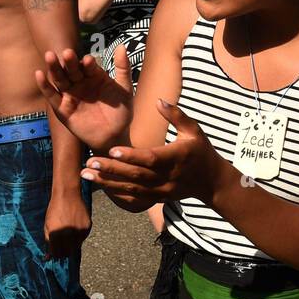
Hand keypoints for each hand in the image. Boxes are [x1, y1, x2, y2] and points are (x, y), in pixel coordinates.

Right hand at [34, 46, 133, 153]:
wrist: (115, 135)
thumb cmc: (121, 111)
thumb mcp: (125, 89)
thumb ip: (123, 69)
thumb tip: (122, 46)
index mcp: (94, 76)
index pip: (88, 66)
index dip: (88, 63)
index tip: (89, 60)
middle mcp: (80, 83)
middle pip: (71, 70)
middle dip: (69, 62)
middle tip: (67, 52)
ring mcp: (70, 95)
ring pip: (60, 79)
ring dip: (54, 68)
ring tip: (50, 56)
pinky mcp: (62, 109)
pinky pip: (51, 96)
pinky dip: (45, 86)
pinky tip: (39, 74)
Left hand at [44, 190, 90, 259]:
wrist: (68, 195)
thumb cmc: (54, 209)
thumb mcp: (47, 225)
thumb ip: (48, 240)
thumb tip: (49, 256)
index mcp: (56, 235)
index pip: (57, 253)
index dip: (54, 255)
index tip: (53, 254)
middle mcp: (68, 235)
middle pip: (67, 252)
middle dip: (63, 252)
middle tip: (60, 246)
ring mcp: (79, 231)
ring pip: (76, 246)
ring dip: (71, 244)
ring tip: (67, 235)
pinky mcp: (87, 227)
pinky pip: (82, 238)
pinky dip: (78, 237)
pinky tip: (73, 228)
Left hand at [79, 99, 222, 204]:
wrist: (211, 181)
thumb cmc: (201, 151)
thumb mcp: (193, 130)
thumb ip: (176, 115)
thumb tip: (158, 100)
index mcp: (176, 157)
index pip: (150, 158)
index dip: (131, 156)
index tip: (111, 150)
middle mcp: (167, 176)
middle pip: (136, 175)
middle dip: (111, 169)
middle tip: (88, 162)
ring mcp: (162, 190)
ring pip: (132, 188)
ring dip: (108, 182)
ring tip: (86, 175)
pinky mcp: (158, 198)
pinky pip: (135, 198)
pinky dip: (117, 193)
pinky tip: (100, 186)